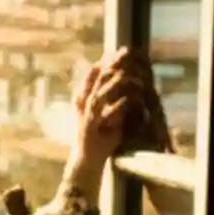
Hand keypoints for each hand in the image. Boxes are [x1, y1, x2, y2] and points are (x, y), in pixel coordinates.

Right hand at [72, 47, 143, 177]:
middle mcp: (83, 107)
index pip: (93, 77)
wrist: (87, 162)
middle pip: (96, 81)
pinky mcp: (92, 129)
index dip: (104, 63)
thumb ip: (113, 104)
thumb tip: (127, 90)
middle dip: (110, 65)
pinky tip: (130, 99)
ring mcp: (87, 118)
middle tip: (123, 52)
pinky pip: (106, 115)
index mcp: (84, 102)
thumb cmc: (99, 141)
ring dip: (113, 83)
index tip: (116, 52)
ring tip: (127, 74)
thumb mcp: (107, 117)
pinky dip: (118, 106)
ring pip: (99, 95)